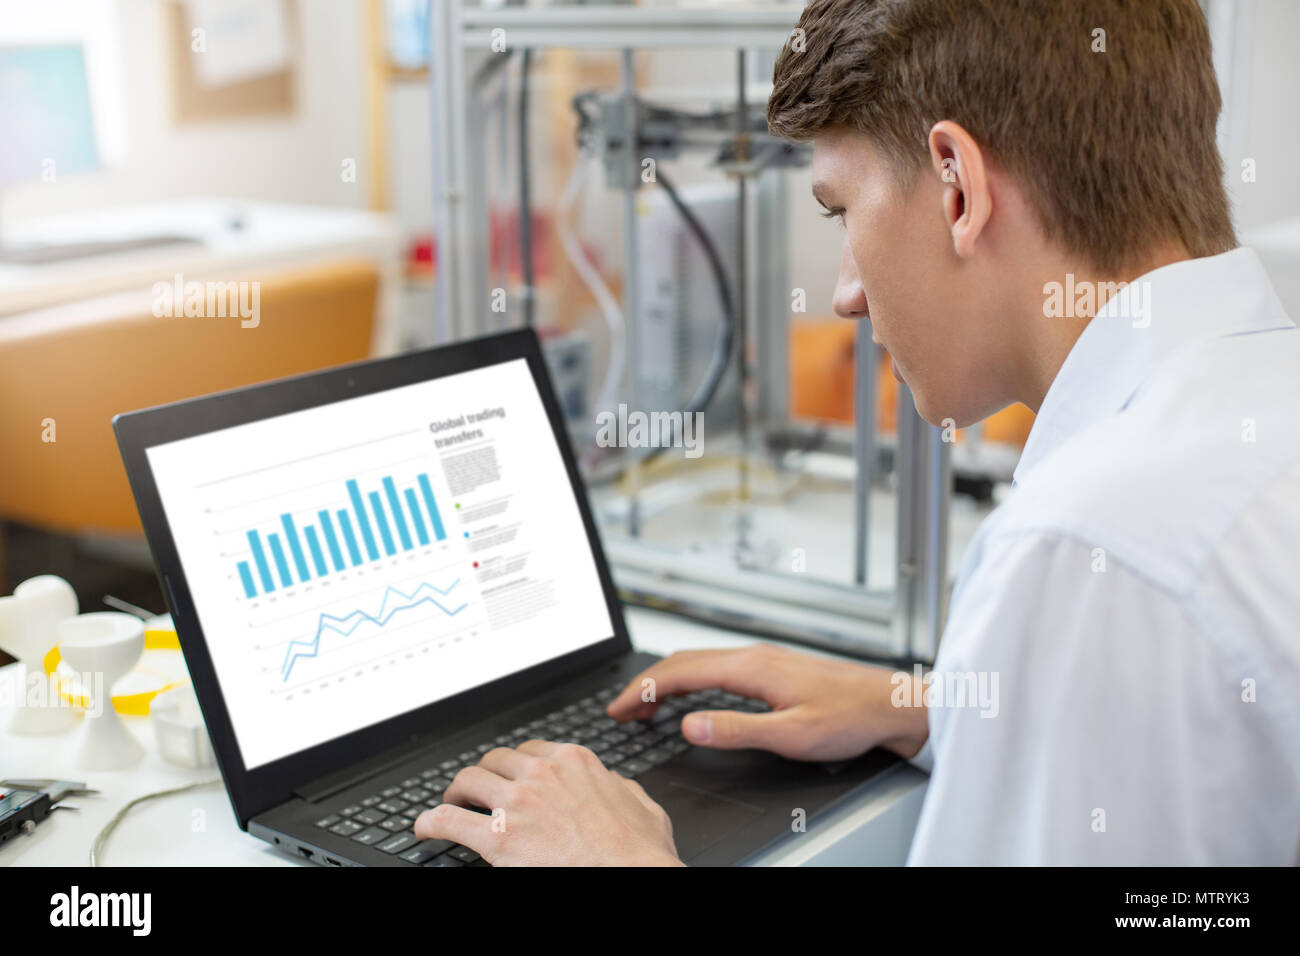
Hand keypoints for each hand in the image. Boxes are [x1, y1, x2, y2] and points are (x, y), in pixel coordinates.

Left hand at [413, 739, 682, 865]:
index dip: (513, 764)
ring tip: (450, 805)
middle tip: (476, 791)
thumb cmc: (640, 853)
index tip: (507, 774)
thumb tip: (615, 785)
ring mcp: (518, 803)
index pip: (529, 749)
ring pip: (467, 781)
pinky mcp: (498, 837)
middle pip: (494, 760)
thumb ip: (622, 788)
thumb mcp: (642, 806)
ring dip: (455, 793)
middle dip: (483, 775)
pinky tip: (424, 829)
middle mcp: (542, 774)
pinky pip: (448, 821)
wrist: (634, 877)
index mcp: (574, 762)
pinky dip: (429, 823)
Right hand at [607, 644, 927, 761]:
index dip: (641, 691)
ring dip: (664, 680)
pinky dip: (688, 680)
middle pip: (682, 662)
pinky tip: (689, 696)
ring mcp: (763, 659)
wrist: (890, 705)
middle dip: (643, 684)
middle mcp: (753, 656)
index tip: (616, 709)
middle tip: (618, 710)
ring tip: (642, 705)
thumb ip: (736, 729)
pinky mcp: (772, 668)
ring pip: (698, 662)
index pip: (679, 673)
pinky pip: (716, 666)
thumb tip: (689, 725)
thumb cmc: (850, 718)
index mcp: (751, 667)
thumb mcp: (790, 735)